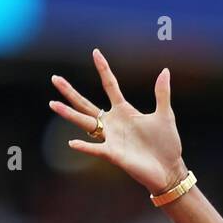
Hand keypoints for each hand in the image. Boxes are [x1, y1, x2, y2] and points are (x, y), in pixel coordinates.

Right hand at [48, 48, 187, 194]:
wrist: (170, 169)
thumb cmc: (166, 144)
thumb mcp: (165, 115)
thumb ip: (162, 93)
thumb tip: (164, 70)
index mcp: (125, 111)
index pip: (110, 86)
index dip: (103, 69)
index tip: (96, 52)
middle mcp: (113, 123)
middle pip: (86, 104)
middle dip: (70, 92)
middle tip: (55, 78)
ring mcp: (112, 138)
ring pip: (85, 123)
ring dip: (69, 114)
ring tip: (53, 104)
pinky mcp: (114, 154)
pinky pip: (96, 149)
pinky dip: (85, 146)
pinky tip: (72, 142)